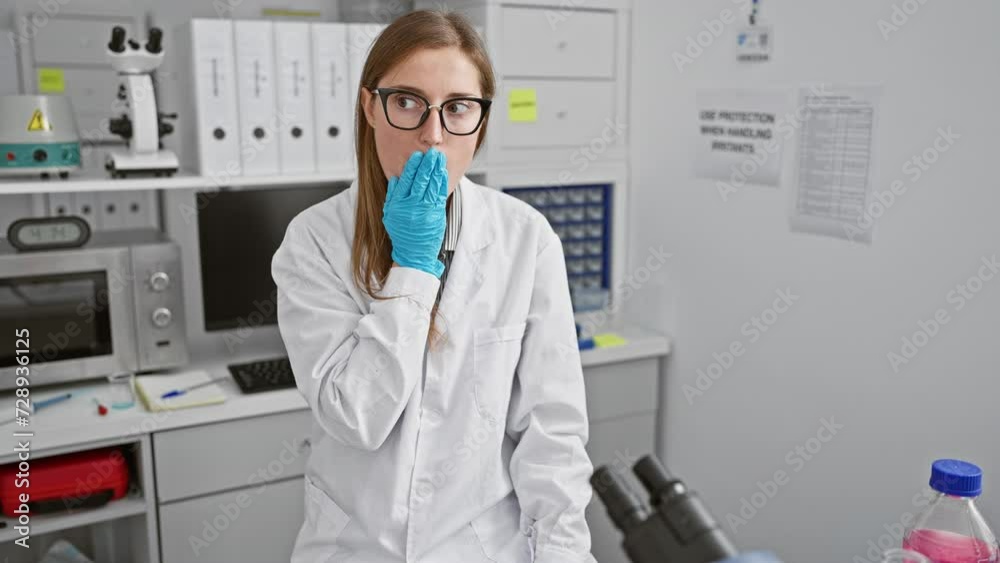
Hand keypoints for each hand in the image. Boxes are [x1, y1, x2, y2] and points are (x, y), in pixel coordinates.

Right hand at [382, 148, 448, 277]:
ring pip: (431, 185)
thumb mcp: (390, 215)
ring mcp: (424, 210)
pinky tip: (443, 172)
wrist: (414, 253)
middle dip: (426, 164)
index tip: (417, 156)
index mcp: (398, 204)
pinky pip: (439, 194)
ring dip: (436, 169)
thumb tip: (396, 178)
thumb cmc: (402, 233)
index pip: (406, 180)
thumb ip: (392, 196)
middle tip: (431, 152)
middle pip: (420, 180)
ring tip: (439, 157)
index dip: (412, 167)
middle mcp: (411, 206)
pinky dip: (441, 182)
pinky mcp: (436, 214)